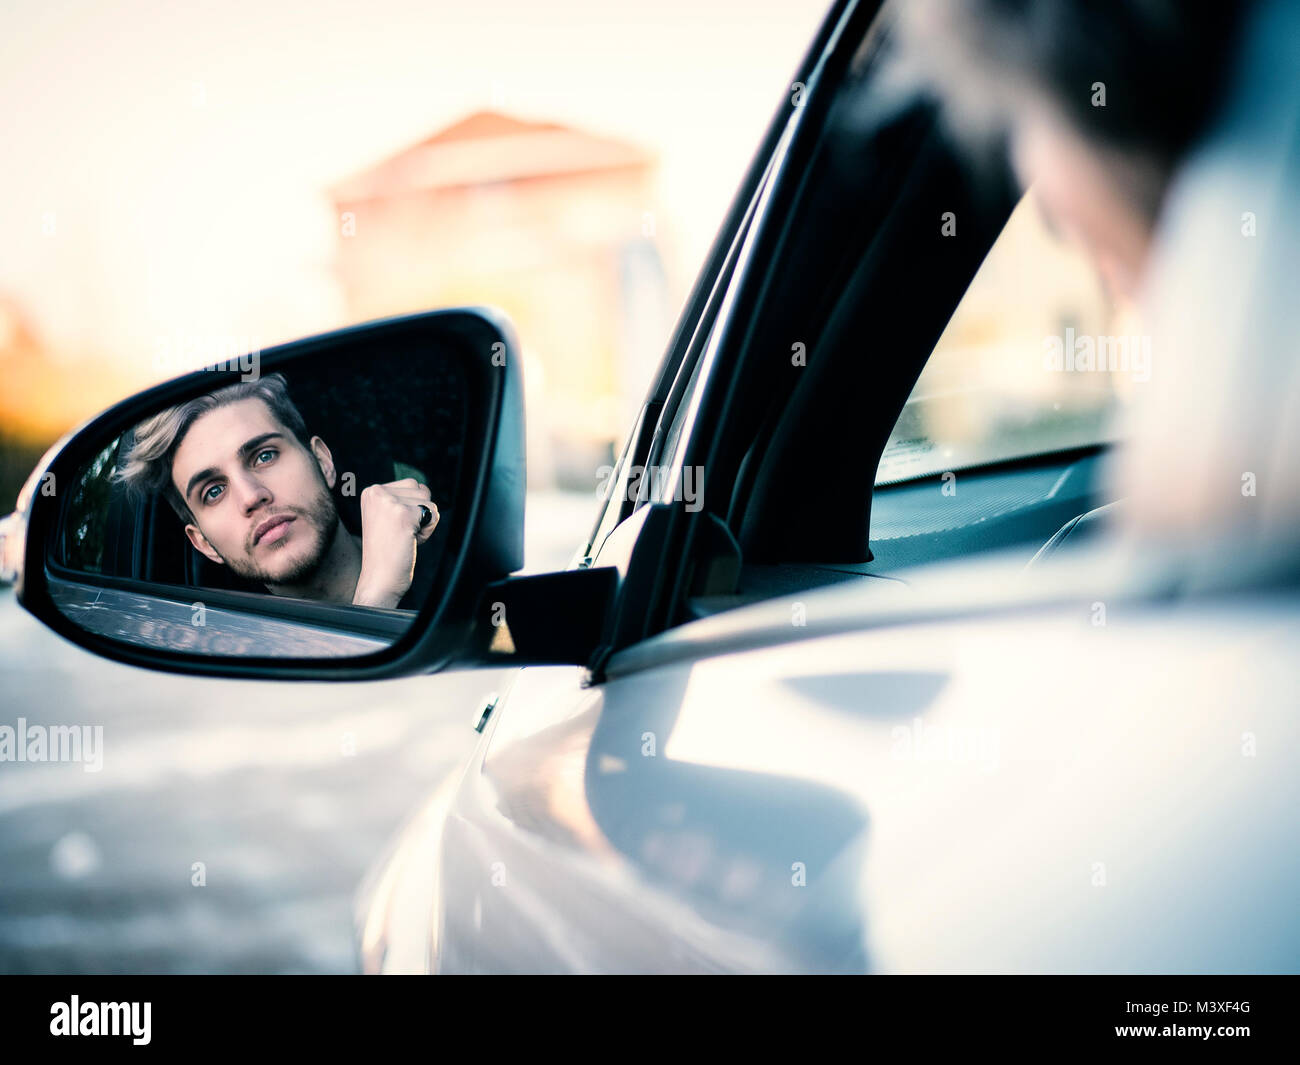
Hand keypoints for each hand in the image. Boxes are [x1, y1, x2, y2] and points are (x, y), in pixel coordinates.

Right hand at [352, 479, 438, 608]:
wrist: (379, 578)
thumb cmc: (388, 551)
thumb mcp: (388, 516)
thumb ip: (402, 498)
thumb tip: (423, 486)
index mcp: (371, 491)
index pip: (411, 484)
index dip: (412, 508)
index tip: (394, 527)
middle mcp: (376, 492)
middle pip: (421, 490)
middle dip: (420, 514)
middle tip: (400, 534)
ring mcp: (389, 502)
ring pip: (429, 501)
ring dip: (424, 523)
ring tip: (404, 538)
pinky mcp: (403, 515)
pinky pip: (433, 515)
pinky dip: (428, 531)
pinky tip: (410, 541)